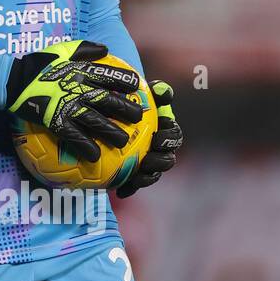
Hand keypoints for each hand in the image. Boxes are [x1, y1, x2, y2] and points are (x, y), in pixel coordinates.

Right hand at [6, 39, 142, 162]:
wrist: (15, 81)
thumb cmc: (40, 63)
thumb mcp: (64, 49)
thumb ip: (86, 48)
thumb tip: (105, 49)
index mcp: (83, 71)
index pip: (111, 76)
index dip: (126, 82)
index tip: (136, 87)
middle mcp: (81, 89)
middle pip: (110, 101)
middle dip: (126, 110)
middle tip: (137, 118)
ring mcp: (70, 107)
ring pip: (97, 121)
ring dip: (112, 132)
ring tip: (123, 141)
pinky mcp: (58, 121)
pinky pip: (75, 137)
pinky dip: (86, 146)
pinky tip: (95, 156)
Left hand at [115, 80, 181, 196]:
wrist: (105, 120)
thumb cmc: (124, 104)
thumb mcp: (135, 95)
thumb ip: (152, 91)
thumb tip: (161, 89)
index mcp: (164, 129)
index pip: (173, 134)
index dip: (170, 137)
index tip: (158, 135)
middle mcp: (161, 147)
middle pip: (169, 155)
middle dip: (163, 156)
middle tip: (150, 153)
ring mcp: (150, 162)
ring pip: (156, 172)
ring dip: (151, 174)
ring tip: (140, 173)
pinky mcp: (137, 175)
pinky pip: (137, 184)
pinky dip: (130, 187)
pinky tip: (120, 191)